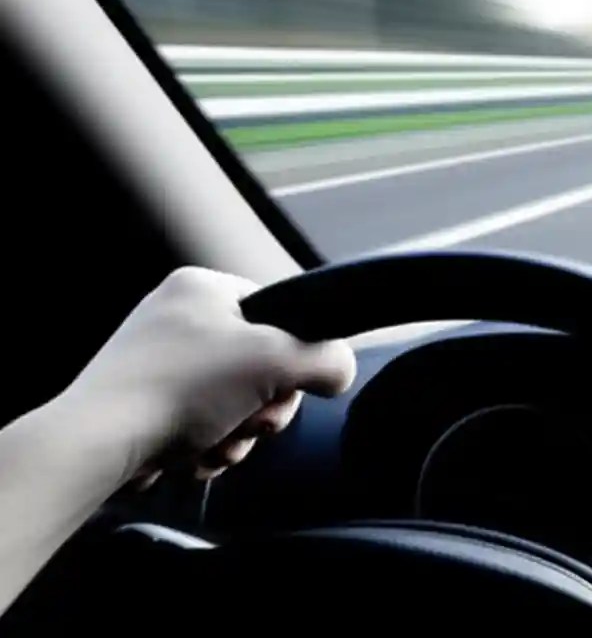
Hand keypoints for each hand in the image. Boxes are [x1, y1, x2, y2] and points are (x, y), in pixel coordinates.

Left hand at [55, 267, 355, 484]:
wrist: (99, 443)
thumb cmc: (181, 389)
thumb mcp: (277, 361)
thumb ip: (328, 360)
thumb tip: (340, 371)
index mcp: (203, 287)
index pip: (279, 315)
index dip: (293, 357)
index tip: (283, 386)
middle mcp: (176, 316)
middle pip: (260, 365)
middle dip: (263, 408)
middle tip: (251, 423)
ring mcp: (156, 361)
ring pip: (233, 401)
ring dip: (238, 435)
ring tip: (216, 447)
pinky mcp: (143, 403)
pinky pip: (200, 422)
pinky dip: (207, 445)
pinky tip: (194, 458)